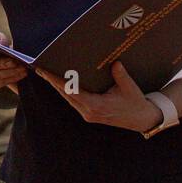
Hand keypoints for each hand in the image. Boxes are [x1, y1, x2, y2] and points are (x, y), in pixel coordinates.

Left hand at [35, 62, 161, 133]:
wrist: (141, 120)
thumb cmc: (135, 103)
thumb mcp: (130, 88)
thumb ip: (121, 76)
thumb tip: (114, 63)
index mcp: (96, 107)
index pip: (72, 92)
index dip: (57, 81)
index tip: (46, 72)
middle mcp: (88, 112)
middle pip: (66, 95)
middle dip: (52, 81)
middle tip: (40, 68)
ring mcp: (88, 114)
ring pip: (68, 98)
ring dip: (57, 86)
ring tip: (46, 73)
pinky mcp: (89, 114)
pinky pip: (74, 101)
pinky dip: (66, 91)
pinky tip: (60, 82)